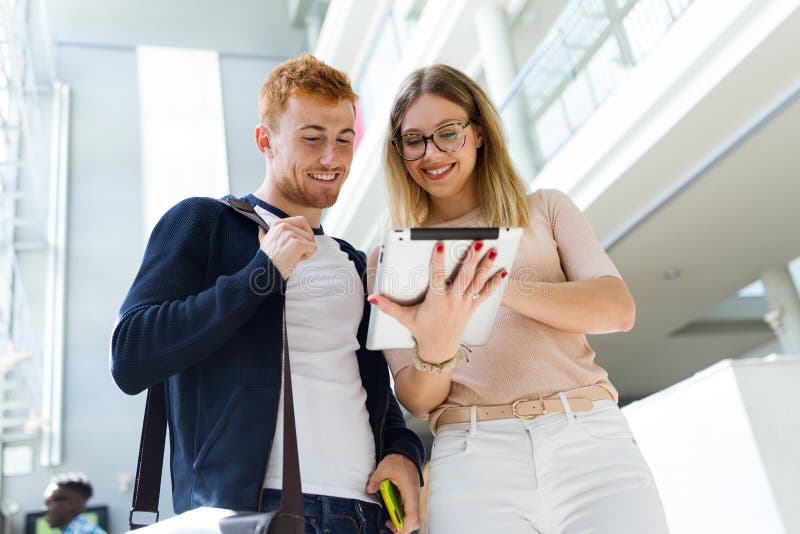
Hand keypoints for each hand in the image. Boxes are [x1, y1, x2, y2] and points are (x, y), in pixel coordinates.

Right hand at [258, 216, 316, 278]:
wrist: (266, 271)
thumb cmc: (267, 259)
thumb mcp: (264, 242)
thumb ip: (265, 234)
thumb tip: (261, 229)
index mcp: (278, 224)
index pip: (301, 220)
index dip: (306, 231)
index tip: (303, 241)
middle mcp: (284, 226)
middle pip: (308, 232)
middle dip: (306, 243)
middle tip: (297, 252)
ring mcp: (291, 234)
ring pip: (311, 240)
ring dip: (305, 251)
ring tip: (293, 257)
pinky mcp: (297, 244)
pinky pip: (313, 248)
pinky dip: (307, 256)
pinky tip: (296, 259)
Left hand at [366, 454, 419, 533]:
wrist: (407, 454)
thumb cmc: (399, 461)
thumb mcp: (385, 467)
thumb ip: (376, 479)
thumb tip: (369, 489)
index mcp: (410, 492)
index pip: (412, 516)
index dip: (405, 526)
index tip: (394, 529)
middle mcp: (414, 497)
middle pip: (414, 520)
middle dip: (403, 527)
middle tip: (388, 525)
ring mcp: (413, 497)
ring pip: (412, 517)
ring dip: (402, 522)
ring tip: (388, 521)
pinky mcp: (410, 496)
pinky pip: (409, 511)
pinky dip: (402, 515)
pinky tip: (391, 513)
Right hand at [368, 241, 505, 362]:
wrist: (438, 349)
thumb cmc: (421, 330)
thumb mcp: (404, 318)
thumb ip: (387, 306)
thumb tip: (372, 297)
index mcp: (436, 301)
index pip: (437, 277)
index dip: (438, 261)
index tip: (440, 246)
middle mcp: (453, 301)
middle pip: (463, 276)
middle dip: (471, 258)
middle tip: (478, 242)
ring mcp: (465, 304)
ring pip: (477, 281)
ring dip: (486, 265)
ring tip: (493, 250)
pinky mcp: (472, 307)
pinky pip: (486, 293)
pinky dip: (495, 282)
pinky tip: (503, 270)